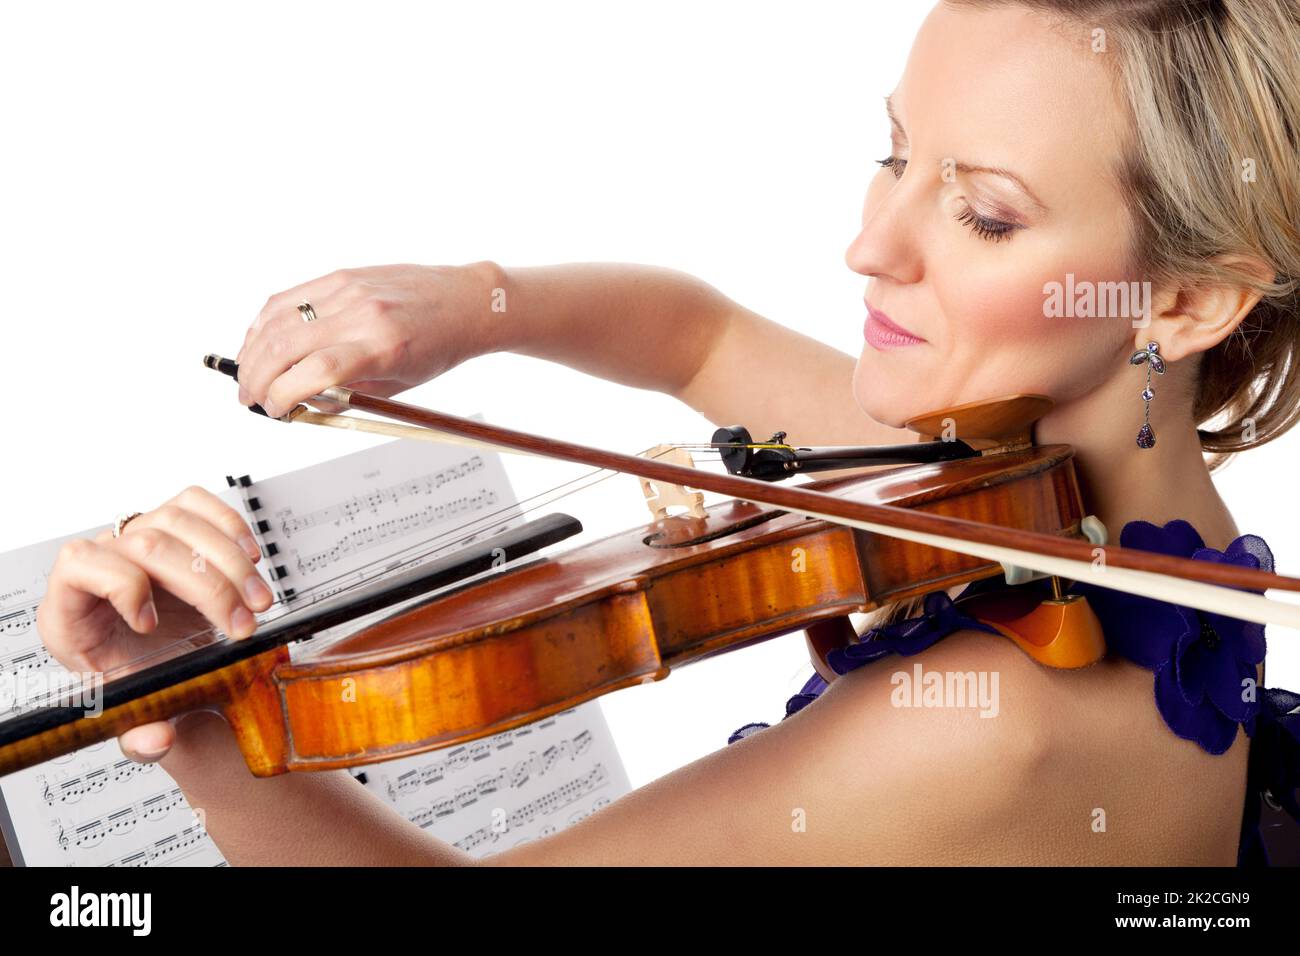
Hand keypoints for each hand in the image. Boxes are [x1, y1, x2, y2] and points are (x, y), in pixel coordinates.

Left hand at [35, 486, 273, 762]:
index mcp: (73, 612)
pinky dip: (230, 526)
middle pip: (148, 543)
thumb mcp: (138, 715)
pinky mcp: (173, 528)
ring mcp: (138, 541)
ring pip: (179, 521)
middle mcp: (103, 567)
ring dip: (231, 561)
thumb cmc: (144, 687)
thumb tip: (156, 739)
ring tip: (259, 600)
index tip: (154, 623)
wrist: (169, 672)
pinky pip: (196, 503)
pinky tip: (250, 559)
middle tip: (244, 623)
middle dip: (207, 584)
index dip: (121, 585)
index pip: (78, 566)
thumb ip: (144, 736)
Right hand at [235, 262, 502, 418]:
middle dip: (257, 378)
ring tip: (248, 376)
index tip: (275, 410)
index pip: (318, 371)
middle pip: (287, 346)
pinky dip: (264, 323)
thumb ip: (347, 395)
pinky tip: (259, 343)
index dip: (284, 394)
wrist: (464, 302)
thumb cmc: (438, 346)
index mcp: (384, 347)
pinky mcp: (341, 276)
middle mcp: (363, 314)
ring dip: (252, 352)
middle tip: (249, 399)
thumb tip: (301, 404)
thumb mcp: (399, 386)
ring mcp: (349, 290)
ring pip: (278, 320)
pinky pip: (288, 298)